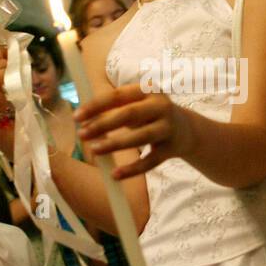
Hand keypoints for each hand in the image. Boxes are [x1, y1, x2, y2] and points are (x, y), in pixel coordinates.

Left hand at [74, 84, 193, 178]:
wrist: (188, 130)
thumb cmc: (151, 115)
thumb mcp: (137, 104)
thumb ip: (113, 110)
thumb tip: (83, 122)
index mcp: (148, 90)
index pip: (118, 96)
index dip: (96, 106)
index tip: (77, 117)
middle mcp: (161, 106)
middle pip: (129, 114)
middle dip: (103, 124)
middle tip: (82, 134)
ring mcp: (168, 128)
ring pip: (140, 137)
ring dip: (115, 144)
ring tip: (94, 150)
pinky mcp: (171, 148)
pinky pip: (150, 161)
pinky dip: (132, 169)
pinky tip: (115, 174)